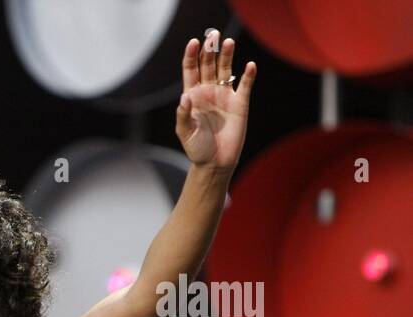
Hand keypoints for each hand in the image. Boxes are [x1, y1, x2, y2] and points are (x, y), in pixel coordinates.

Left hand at [176, 31, 255, 172]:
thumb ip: (183, 114)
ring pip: (226, 70)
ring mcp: (225, 96)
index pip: (191, 70)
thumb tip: (185, 97)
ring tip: (228, 42)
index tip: (194, 43)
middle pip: (209, 65)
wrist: (215, 163)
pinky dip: (248, 75)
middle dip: (210, 50)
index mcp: (192, 96)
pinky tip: (250, 66)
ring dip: (227, 56)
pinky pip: (245, 85)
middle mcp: (208, 92)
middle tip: (213, 36)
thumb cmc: (197, 149)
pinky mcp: (240, 103)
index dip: (191, 55)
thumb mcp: (185, 133)